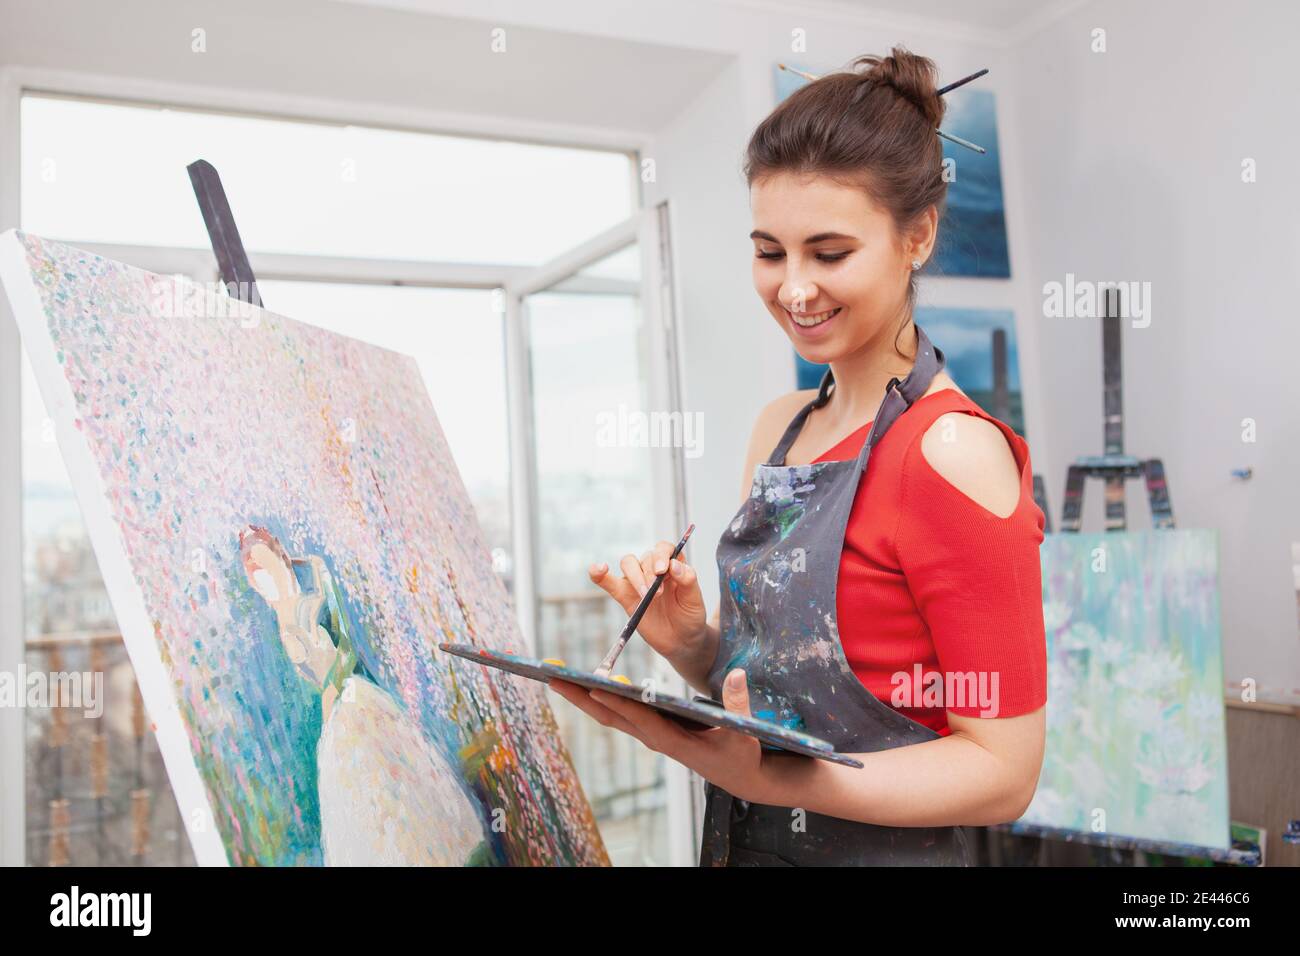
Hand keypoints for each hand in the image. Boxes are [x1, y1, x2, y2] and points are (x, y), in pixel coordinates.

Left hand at [548, 668, 775, 804]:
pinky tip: (585, 685)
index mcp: (673, 740)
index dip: (618, 702)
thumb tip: (738, 674)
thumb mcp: (743, 731)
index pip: (640, 718)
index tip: (593, 686)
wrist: (738, 776)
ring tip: (557, 677)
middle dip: (581, 696)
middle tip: (553, 677)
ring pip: (610, 714)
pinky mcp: (652, 730)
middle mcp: (654, 737)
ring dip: (583, 696)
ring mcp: (650, 734)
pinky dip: (600, 699)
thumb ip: (738, 703)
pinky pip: (620, 714)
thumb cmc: (741, 752)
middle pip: (611, 715)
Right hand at [588, 541, 707, 662]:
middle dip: (649, 573)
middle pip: (645, 557)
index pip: (663, 548)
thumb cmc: (689, 616)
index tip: (662, 570)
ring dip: (634, 576)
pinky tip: (597, 569)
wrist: (680, 641)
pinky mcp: (624, 595)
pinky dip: (599, 574)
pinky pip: (607, 581)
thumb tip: (674, 564)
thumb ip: (688, 580)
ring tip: (644, 595)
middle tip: (657, 594)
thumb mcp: (695, 600)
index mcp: (673, 565)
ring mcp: (637, 581)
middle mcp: (654, 569)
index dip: (661, 555)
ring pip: (628, 564)